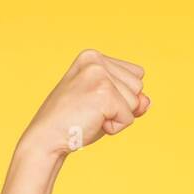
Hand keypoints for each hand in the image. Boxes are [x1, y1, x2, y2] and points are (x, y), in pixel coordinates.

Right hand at [17, 48, 150, 158]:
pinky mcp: (104, 94)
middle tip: (91, 110)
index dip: (122, 96)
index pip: (136, 75)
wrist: (48, 137)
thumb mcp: (105, 104)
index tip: (95, 101)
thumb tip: (146, 101)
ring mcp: (99, 75)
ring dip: (118, 117)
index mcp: (93, 56)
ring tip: (91, 116)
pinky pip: (129, 118)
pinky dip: (115, 128)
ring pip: (136, 102)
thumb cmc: (75, 121)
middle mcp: (95, 60)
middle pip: (138, 87)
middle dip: (121, 106)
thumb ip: (130, 98)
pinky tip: (93, 123)